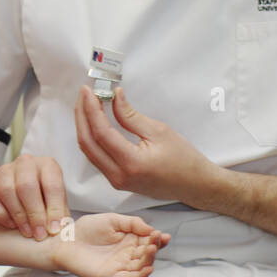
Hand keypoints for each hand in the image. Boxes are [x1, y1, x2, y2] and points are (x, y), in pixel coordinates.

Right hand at [0, 153, 67, 240]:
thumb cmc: (46, 200)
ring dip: (18, 215)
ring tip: (27, 232)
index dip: (54, 209)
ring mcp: (5, 171)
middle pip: (26, 186)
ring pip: (7, 191)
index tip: (54, 229)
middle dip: (34, 213)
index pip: (52, 185)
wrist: (23, 195)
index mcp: (48, 165)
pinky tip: (12, 226)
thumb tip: (62, 229)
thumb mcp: (58, 204)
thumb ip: (61, 215)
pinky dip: (2, 215)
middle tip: (39, 234)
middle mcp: (26, 163)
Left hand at [50, 212, 169, 276]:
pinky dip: (140, 275)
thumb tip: (151, 229)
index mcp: (129, 240)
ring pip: (141, 266)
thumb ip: (132, 222)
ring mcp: (120, 266)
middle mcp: (127, 254)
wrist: (65, 240)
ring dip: (149, 260)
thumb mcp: (112, 220)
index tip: (162, 235)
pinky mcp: (111, 276)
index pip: (148, 241)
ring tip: (151, 249)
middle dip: (154, 248)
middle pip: (147, 254)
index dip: (157, 239)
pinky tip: (148, 268)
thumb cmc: (87, 229)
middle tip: (155, 240)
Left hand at [74, 85, 218, 202]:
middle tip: (84, 94)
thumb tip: (114, 97)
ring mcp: (116, 181)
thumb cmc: (183, 159)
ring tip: (87, 104)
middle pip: (87, 143)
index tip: (88, 91)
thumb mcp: (159, 131)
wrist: (194, 185)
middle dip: (82, 115)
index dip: (91, 109)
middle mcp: (118, 176)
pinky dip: (92, 138)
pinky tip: (94, 121)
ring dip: (84, 126)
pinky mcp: (117, 180)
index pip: (100, 133)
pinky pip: (96, 157)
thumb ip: (131, 116)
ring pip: (89, 151)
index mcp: (131, 163)